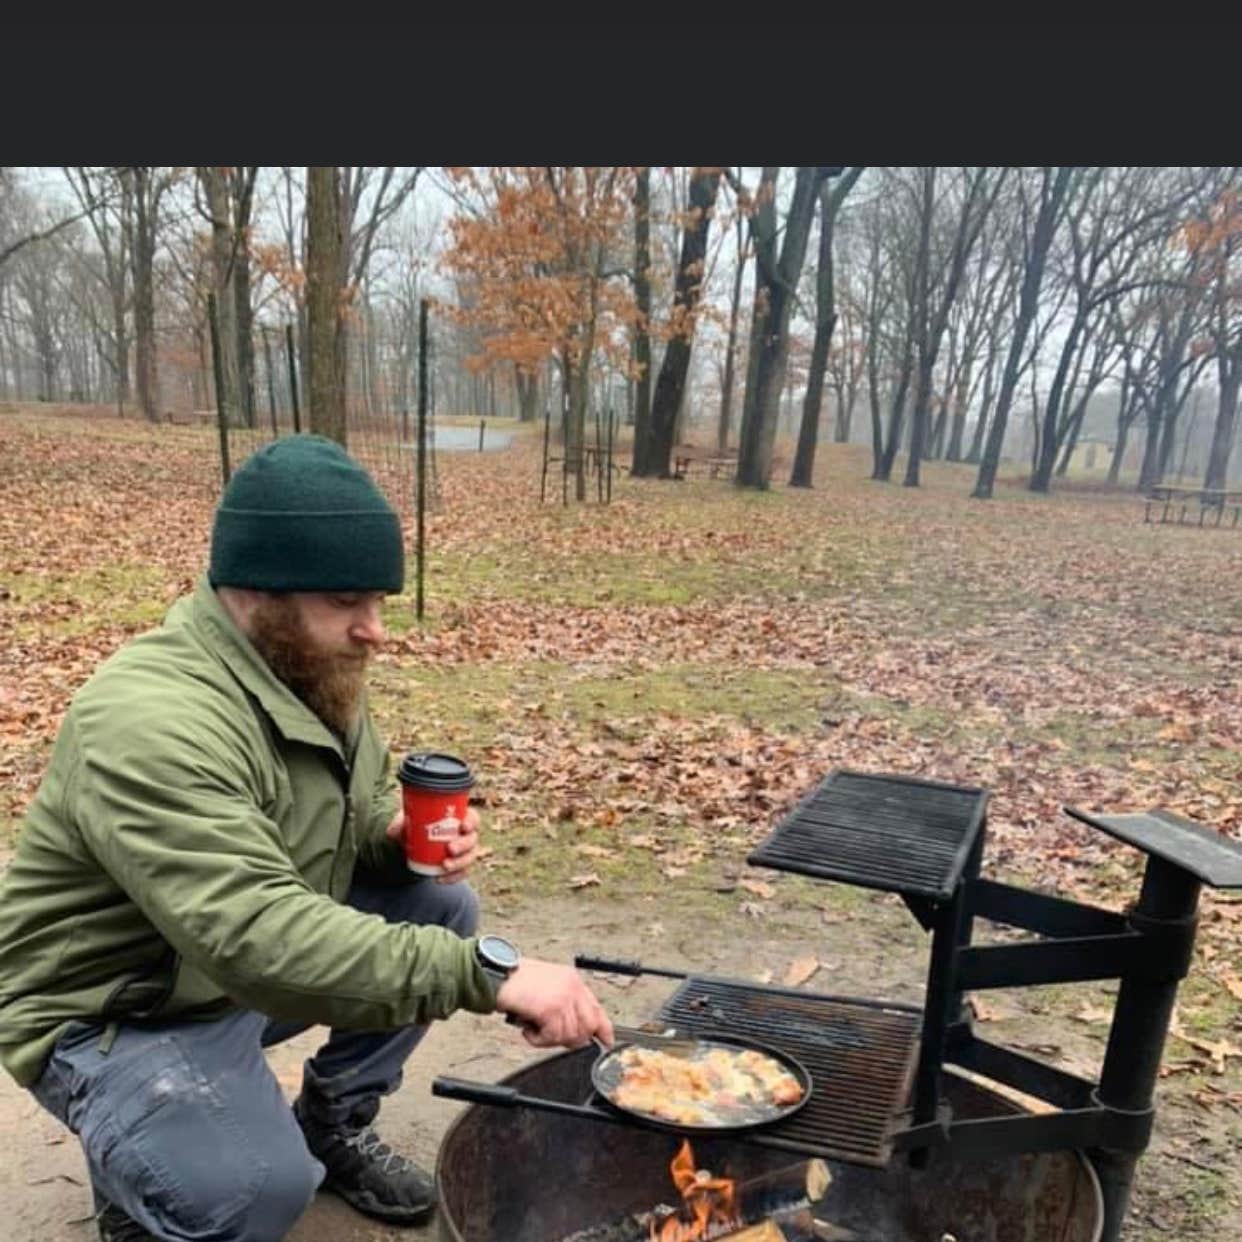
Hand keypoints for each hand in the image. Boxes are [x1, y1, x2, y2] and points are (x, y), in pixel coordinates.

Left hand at [385, 807, 480, 884]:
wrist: (413, 845)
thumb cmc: (416, 826)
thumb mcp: (407, 822)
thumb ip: (400, 824)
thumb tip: (393, 832)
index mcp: (459, 818)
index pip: (473, 818)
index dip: (471, 822)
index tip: (462, 826)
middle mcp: (465, 835)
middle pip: (473, 839)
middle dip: (464, 845)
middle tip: (450, 848)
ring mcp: (464, 852)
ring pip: (470, 857)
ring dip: (460, 863)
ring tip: (445, 866)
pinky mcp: (459, 867)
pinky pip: (461, 873)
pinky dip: (452, 877)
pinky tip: (440, 879)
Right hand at [495, 957, 614, 1049]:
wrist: (497, 975)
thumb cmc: (516, 981)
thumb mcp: (548, 986)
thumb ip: (564, 1003)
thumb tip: (576, 1029)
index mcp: (573, 980)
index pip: (597, 1008)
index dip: (603, 1028)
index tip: (606, 1040)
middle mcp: (572, 987)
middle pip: (587, 1027)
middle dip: (571, 1038)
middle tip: (549, 1035)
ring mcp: (564, 998)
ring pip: (569, 1036)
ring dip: (548, 1040)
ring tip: (533, 1028)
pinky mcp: (551, 1009)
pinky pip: (552, 1038)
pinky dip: (537, 1040)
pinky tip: (527, 1029)